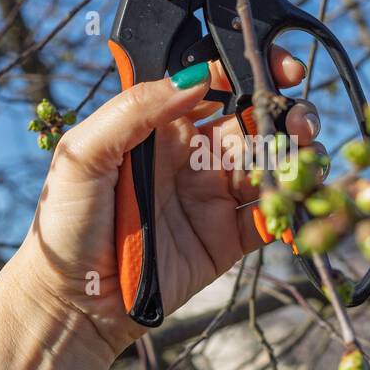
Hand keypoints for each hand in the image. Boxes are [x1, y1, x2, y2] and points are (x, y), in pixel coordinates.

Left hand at [0, 50, 320, 369]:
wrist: (70, 303)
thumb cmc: (63, 223)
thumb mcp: (83, 154)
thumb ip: (134, 110)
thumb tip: (194, 79)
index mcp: (159, 127)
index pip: (213, 86)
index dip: (247, 70)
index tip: (277, 67)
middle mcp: (191, 157)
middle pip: (252, 121)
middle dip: (283, 111)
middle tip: (300, 117)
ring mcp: (212, 198)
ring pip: (269, 163)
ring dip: (295, 152)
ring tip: (306, 149)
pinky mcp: (227, 240)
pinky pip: (270, 215)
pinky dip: (292, 202)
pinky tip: (300, 192)